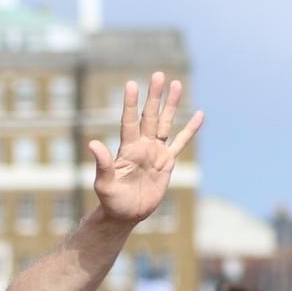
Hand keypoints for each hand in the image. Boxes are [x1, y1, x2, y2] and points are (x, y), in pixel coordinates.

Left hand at [90, 74, 202, 228]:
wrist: (125, 215)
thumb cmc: (111, 202)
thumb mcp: (104, 184)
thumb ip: (102, 164)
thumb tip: (93, 143)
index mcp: (127, 149)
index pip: (129, 122)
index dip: (130, 104)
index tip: (131, 84)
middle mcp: (142, 146)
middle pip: (149, 116)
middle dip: (154, 97)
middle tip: (158, 75)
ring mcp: (155, 152)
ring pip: (165, 123)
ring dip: (170, 105)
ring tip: (176, 84)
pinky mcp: (167, 162)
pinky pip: (181, 143)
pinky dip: (190, 130)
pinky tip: (199, 115)